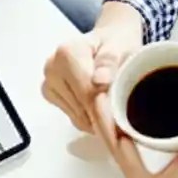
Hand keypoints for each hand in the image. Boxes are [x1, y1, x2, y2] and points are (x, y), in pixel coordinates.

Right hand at [43, 11, 142, 132]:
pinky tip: (102, 110)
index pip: (88, 95)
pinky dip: (90, 119)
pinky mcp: (50, 94)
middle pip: (82, 109)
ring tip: (118, 115)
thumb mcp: (121, 47)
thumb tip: (99, 82)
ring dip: (99, 122)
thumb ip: (110, 63)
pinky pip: (73, 117)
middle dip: (106, 122)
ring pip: (78, 117)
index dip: (106, 118)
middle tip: (128, 130)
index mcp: (68, 53)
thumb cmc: (116, 42)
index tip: (122, 138)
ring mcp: (48, 82)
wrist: (106, 39)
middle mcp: (52, 67)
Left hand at [94, 67, 177, 177]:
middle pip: (113, 148)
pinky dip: (123, 138)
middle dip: (106, 119)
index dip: (107, 120)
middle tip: (104, 89)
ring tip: (109, 99)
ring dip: (113, 127)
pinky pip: (128, 158)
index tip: (105, 94)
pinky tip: (120, 118)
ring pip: (119, 153)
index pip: (117, 147)